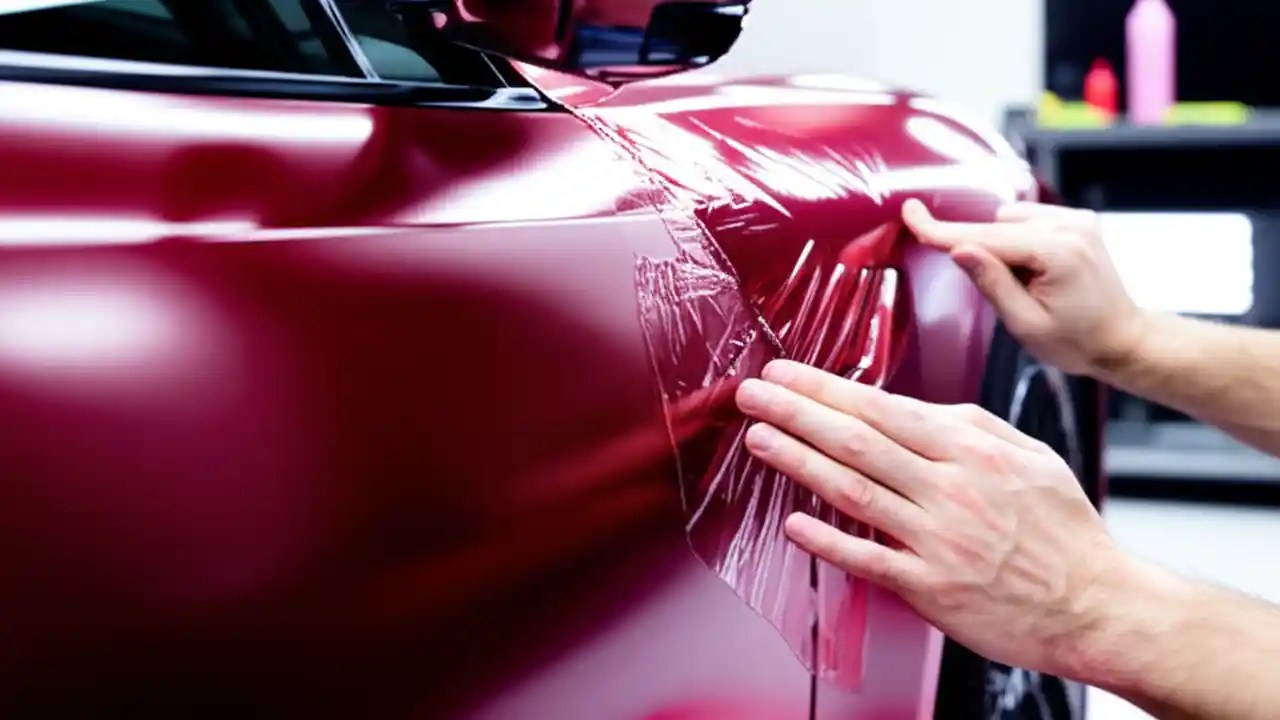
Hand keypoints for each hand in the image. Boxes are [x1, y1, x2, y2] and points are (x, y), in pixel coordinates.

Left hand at [735, 360, 1120, 676]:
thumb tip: (915, 408)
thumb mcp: (1030, 457)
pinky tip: (791, 523)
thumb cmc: (1063, 531)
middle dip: (797, 412)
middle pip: (858, 441)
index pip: (882, 409)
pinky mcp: (931, 587)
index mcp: (971, 451)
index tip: (786, 373)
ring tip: (758, 439)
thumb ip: (971, 427)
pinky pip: (868, 558)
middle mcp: (950, 489)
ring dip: (799, 462)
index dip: (826, 389)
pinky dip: (826, 540)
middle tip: (752, 393)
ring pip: (854, 490)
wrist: (1097, 605)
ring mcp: (937, 539)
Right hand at [903, 199, 1146, 376]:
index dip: (942, 230)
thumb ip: (992, 284)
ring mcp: (1075, 219)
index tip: (911, 213)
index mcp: (1057, 252)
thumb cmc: (1077, 342)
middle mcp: (1068, 226)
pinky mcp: (1077, 219)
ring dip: (1000, 245)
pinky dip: (1017, 239)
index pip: (984, 237)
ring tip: (1023, 284)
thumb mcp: (1025, 324)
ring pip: (1007, 219)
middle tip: (999, 291)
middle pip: (994, 226)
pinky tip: (1034, 269)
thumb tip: (960, 250)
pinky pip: (1026, 219)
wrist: (1122, 339)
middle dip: (977, 251)